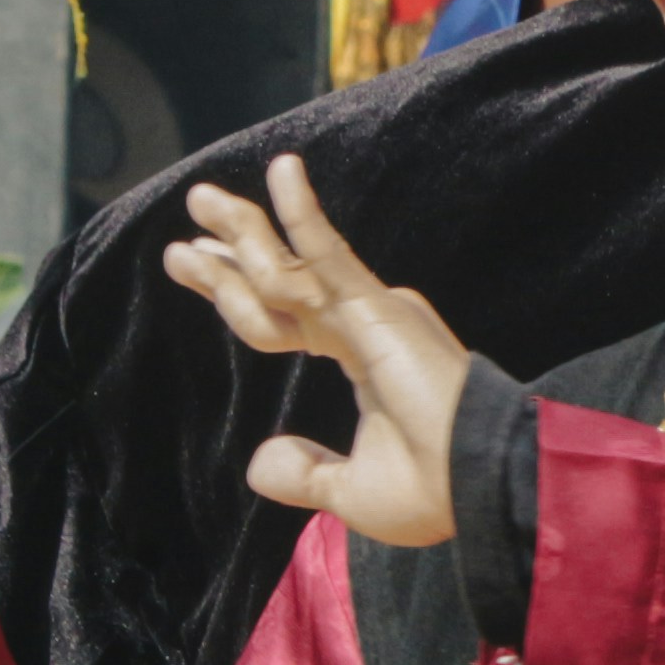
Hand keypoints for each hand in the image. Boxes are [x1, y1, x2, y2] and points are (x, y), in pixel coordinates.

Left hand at [161, 156, 470, 547]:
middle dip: (231, 254)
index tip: (195, 264)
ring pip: (291, 266)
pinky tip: (282, 172)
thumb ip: (306, 474)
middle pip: (280, 282)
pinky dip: (304, 215)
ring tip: (200, 198)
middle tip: (186, 231)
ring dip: (245, 231)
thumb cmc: (433, 492)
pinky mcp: (379, 310)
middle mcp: (366, 326)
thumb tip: (259, 463)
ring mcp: (372, 314)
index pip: (284, 317)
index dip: (237, 293)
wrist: (478, 487)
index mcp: (364, 359)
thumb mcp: (351, 491)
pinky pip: (329, 257)